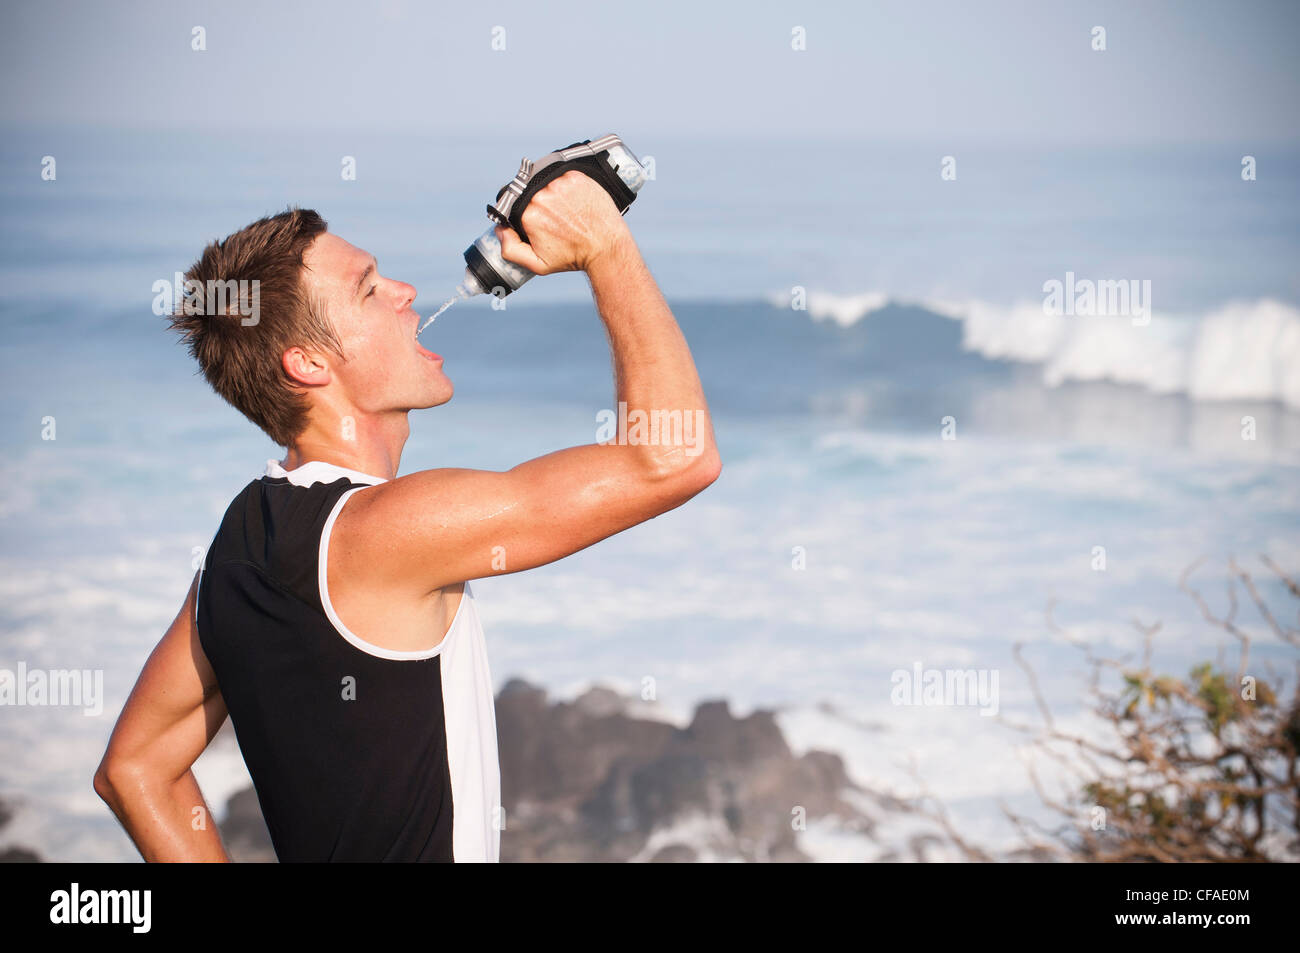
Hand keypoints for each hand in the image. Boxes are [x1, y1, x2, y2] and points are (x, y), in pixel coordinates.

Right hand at [495, 169, 631, 275]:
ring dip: (553, 193)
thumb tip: (499, 229)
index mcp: (528, 214)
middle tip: (557, 219)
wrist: (605, 247)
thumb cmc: (572, 257)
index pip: (517, 207)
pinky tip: (575, 199)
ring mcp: (559, 183)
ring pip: (546, 183)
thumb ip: (511, 250)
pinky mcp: (575, 176)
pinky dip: (566, 185)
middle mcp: (541, 195)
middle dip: (541, 206)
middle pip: (531, 194)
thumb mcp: (537, 264)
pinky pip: (562, 175)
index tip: (540, 224)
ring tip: (567, 210)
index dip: (527, 216)